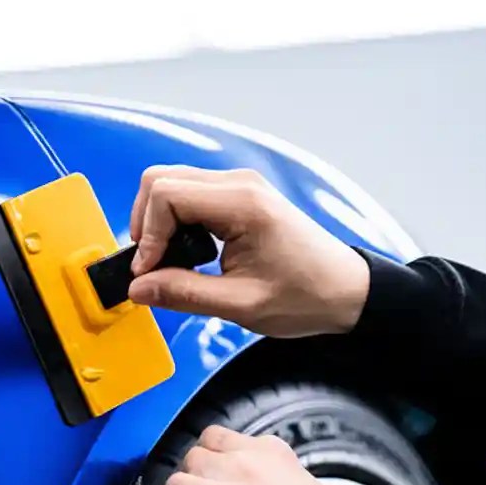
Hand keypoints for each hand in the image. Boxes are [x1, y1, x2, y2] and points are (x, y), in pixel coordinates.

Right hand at [127, 165, 369, 336]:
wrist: (346, 290)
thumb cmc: (307, 295)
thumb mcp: (241, 305)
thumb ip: (184, 294)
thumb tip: (139, 287)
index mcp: (243, 203)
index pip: (167, 195)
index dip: (148, 235)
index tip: (148, 271)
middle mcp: (239, 184)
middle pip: (161, 179)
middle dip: (145, 223)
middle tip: (151, 264)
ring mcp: (239, 185)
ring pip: (171, 183)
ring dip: (157, 220)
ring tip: (166, 261)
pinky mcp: (238, 195)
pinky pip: (188, 193)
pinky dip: (174, 219)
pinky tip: (184, 251)